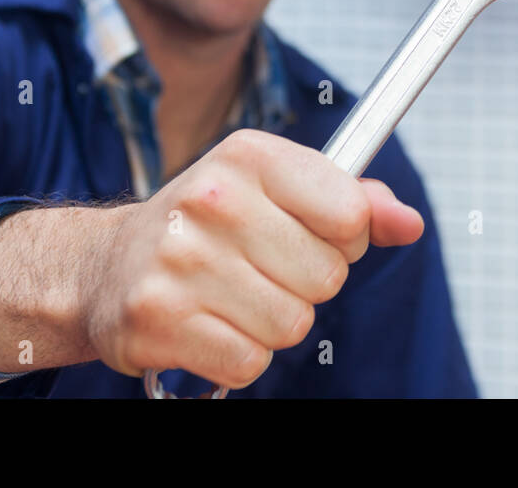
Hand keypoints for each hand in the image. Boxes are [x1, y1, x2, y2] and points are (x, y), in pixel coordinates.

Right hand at [79, 129, 423, 388]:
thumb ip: (353, 201)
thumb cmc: (211, 224)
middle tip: (262, 268)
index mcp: (250, 156)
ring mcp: (180, 260)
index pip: (351, 213)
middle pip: (326, 277)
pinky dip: (239, 356)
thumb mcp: (279, 190)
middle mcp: (212, 199)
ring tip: (232, 296)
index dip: (346, 237)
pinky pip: (249, 362)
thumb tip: (410, 223)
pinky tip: (211, 324)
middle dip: (306, 284)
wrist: (106, 265)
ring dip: (273, 323)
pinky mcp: (157, 318)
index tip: (315, 233)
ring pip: (292, 325)